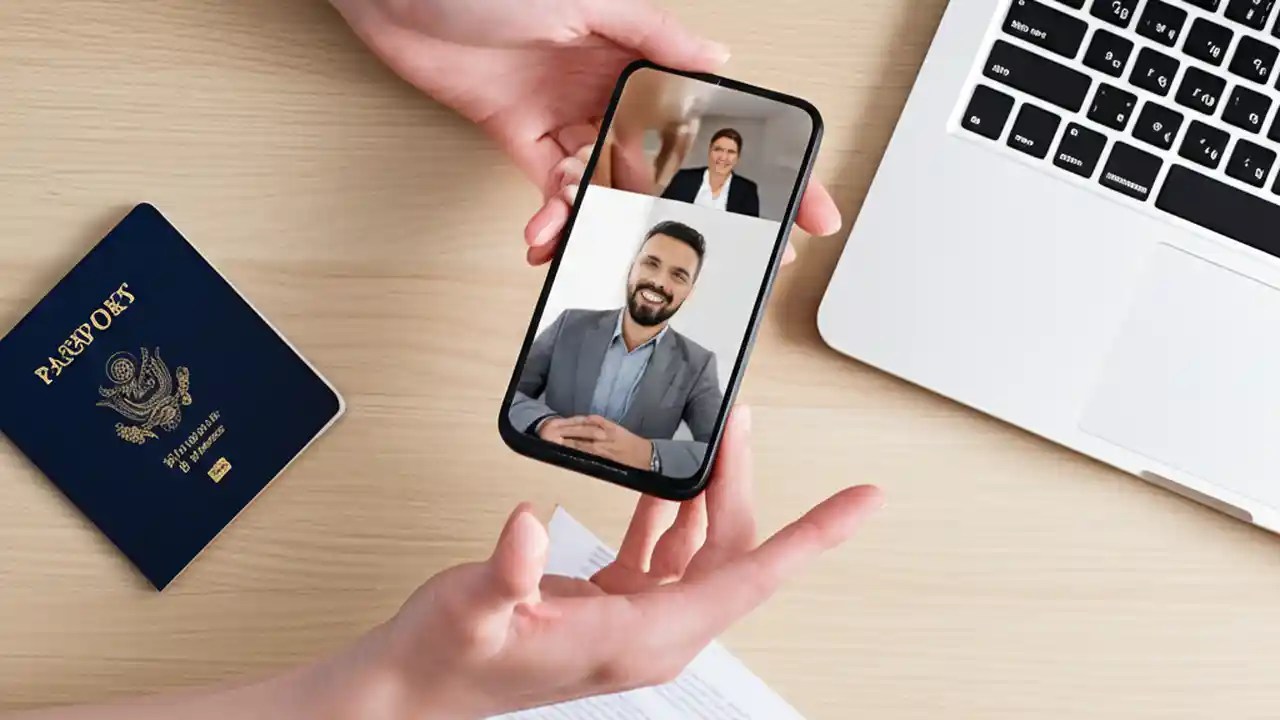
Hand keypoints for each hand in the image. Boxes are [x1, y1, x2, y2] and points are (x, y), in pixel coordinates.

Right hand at [320, 406, 881, 717]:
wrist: (415, 687)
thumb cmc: (448, 660)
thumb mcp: (473, 608)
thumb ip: (508, 569)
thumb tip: (531, 521)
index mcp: (640, 638)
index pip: (749, 579)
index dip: (812, 537)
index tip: (860, 504)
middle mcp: (652, 633)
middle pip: (730, 552)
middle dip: (741, 484)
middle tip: (738, 424)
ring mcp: (634, 621)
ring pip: (702, 551)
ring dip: (711, 494)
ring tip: (714, 439)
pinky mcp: (612, 606)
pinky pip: (663, 554)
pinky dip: (671, 512)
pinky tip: (663, 481)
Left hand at [329, 0, 842, 265]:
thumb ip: (654, 36)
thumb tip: (719, 65)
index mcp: (639, 49)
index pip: (720, 109)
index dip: (769, 159)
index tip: (807, 202)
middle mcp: (608, 85)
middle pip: (669, 162)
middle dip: (694, 212)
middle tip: (722, 256)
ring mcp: (566, 114)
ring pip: (606, 187)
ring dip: (602, 222)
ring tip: (600, 249)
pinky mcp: (520, 135)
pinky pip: (551, 189)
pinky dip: (550, 217)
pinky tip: (545, 233)